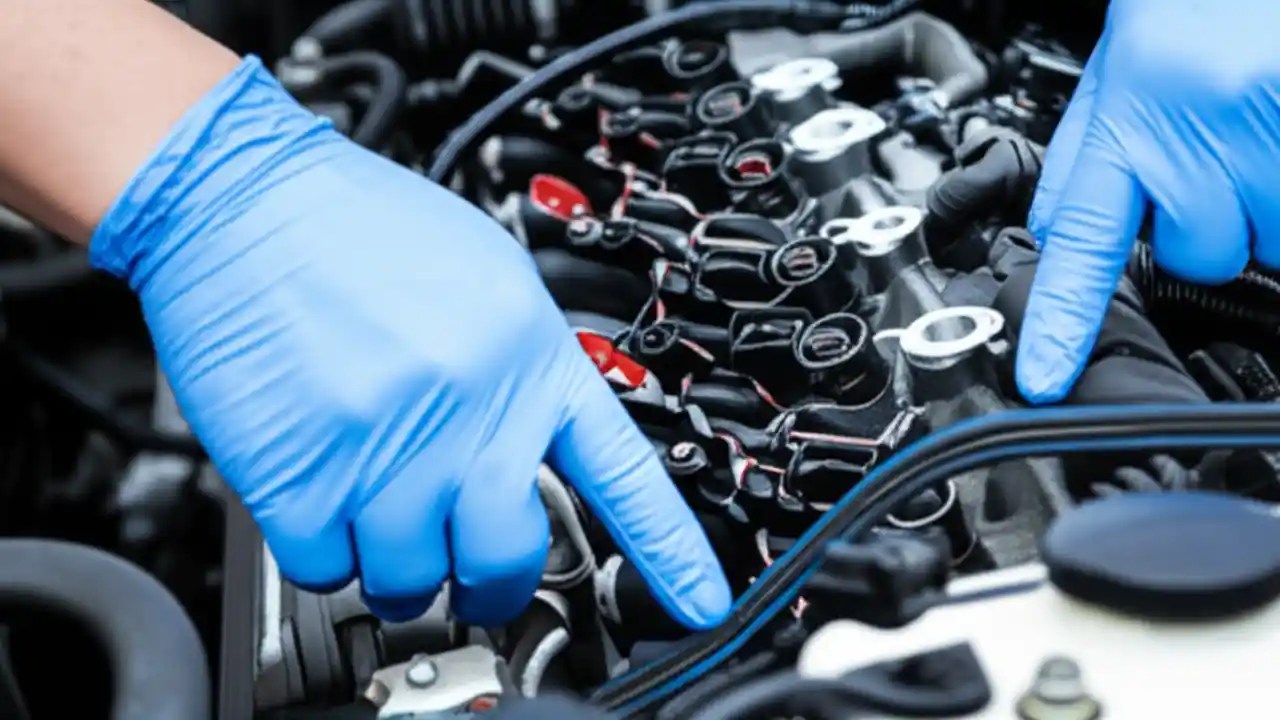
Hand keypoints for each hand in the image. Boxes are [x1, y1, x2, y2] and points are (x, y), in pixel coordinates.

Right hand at [90, 58, 731, 627]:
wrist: (243, 199)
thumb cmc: (360, 230)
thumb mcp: (487, 277)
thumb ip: (523, 366)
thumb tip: (537, 441)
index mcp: (530, 359)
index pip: (621, 476)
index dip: (667, 553)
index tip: (698, 604)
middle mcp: (470, 409)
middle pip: (506, 561)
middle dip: (488, 581)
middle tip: (466, 567)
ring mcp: (387, 448)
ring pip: (412, 579)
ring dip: (396, 562)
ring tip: (376, 505)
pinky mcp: (303, 477)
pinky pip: (328, 568)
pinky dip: (324, 548)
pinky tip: (320, 490)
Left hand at [1018, 0, 1279, 402]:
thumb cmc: (1188, 9)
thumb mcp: (1113, 79)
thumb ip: (1085, 165)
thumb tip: (1052, 239)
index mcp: (1131, 121)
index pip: (1084, 240)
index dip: (1063, 319)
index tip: (1044, 377)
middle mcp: (1205, 128)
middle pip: (1204, 256)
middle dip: (1211, 223)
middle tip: (1215, 158)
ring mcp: (1278, 129)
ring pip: (1273, 241)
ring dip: (1268, 208)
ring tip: (1255, 141)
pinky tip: (1278, 141)